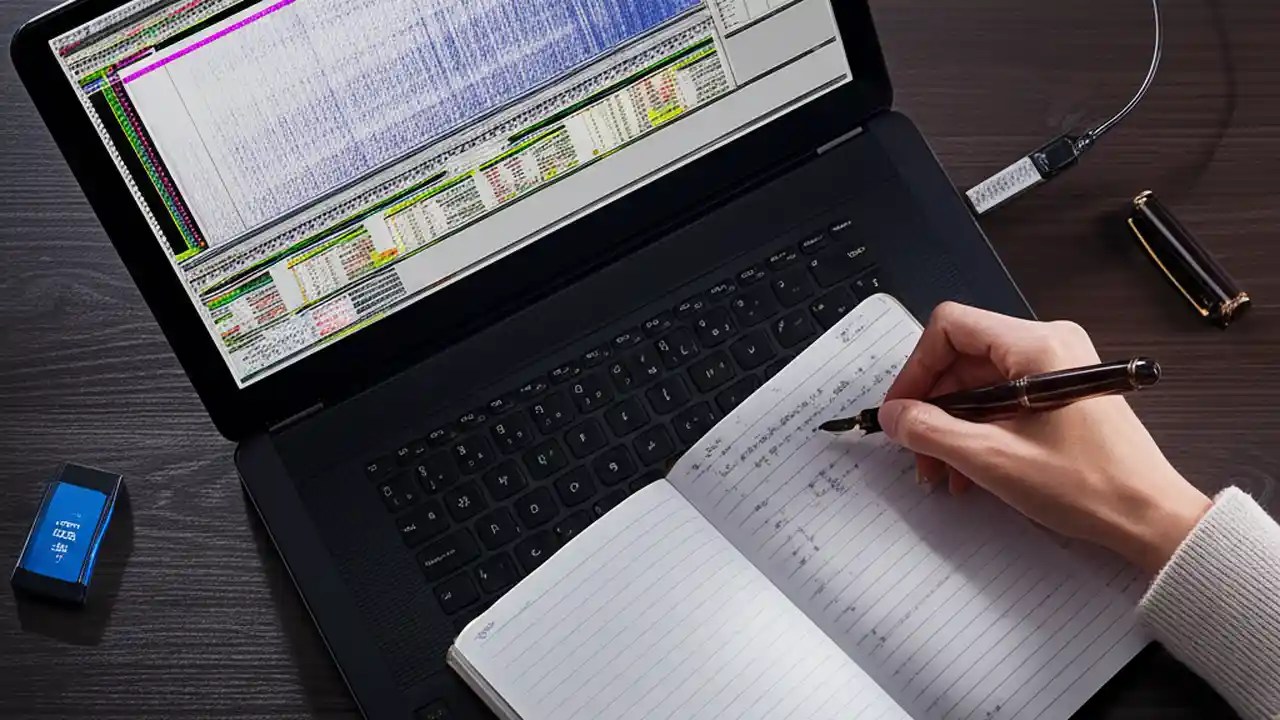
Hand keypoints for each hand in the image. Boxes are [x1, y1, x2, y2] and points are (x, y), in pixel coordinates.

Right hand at [878, 302, 1210, 573]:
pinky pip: (1002, 400)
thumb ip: (931, 431)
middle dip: (932, 407)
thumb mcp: (992, 458)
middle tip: (916, 448)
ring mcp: (1056, 368)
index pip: (949, 328)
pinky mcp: (1060, 393)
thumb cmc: (1089, 485)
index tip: (901, 408)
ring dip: (952, 426)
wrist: (1149, 516)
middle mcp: (1048, 345)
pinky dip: (978, 430)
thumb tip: (894, 415)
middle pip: (962, 357)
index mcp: (1036, 345)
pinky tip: (969, 470)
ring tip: (942, 471)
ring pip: (978, 383)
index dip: (916, 369)